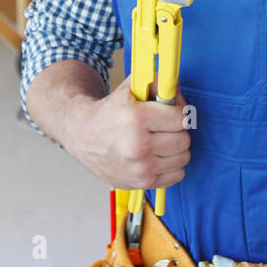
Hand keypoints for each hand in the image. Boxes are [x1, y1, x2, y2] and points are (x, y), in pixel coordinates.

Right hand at [65, 73, 191, 190]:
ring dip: (176, 149)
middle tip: (165, 126)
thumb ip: (160, 83)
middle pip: (183, 139)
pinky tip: (159, 156)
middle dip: (177, 130)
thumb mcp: (131, 87)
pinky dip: (172, 165)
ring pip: (183, 158)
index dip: (178, 112)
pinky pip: (177, 175)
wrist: (83, 135)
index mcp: (135, 118)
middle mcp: (137, 146)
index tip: (170, 112)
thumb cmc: (110, 111)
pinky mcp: (140, 183)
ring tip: (161, 141)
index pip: (181, 118)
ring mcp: (138, 169)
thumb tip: (179, 92)